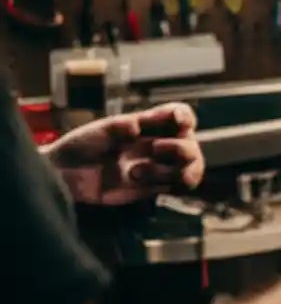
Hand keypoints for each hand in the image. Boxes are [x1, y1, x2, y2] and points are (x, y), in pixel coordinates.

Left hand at [44, 103, 204, 205]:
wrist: (65, 174)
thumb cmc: (81, 146)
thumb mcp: (101, 130)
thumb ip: (121, 127)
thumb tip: (137, 127)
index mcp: (150, 125)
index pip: (181, 116)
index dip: (184, 117)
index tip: (177, 121)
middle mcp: (159, 144)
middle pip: (192, 145)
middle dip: (179, 148)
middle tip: (154, 148)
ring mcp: (158, 166)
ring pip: (191, 168)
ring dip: (170, 170)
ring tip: (137, 172)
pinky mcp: (152, 188)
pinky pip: (176, 187)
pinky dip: (163, 183)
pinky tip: (137, 181)